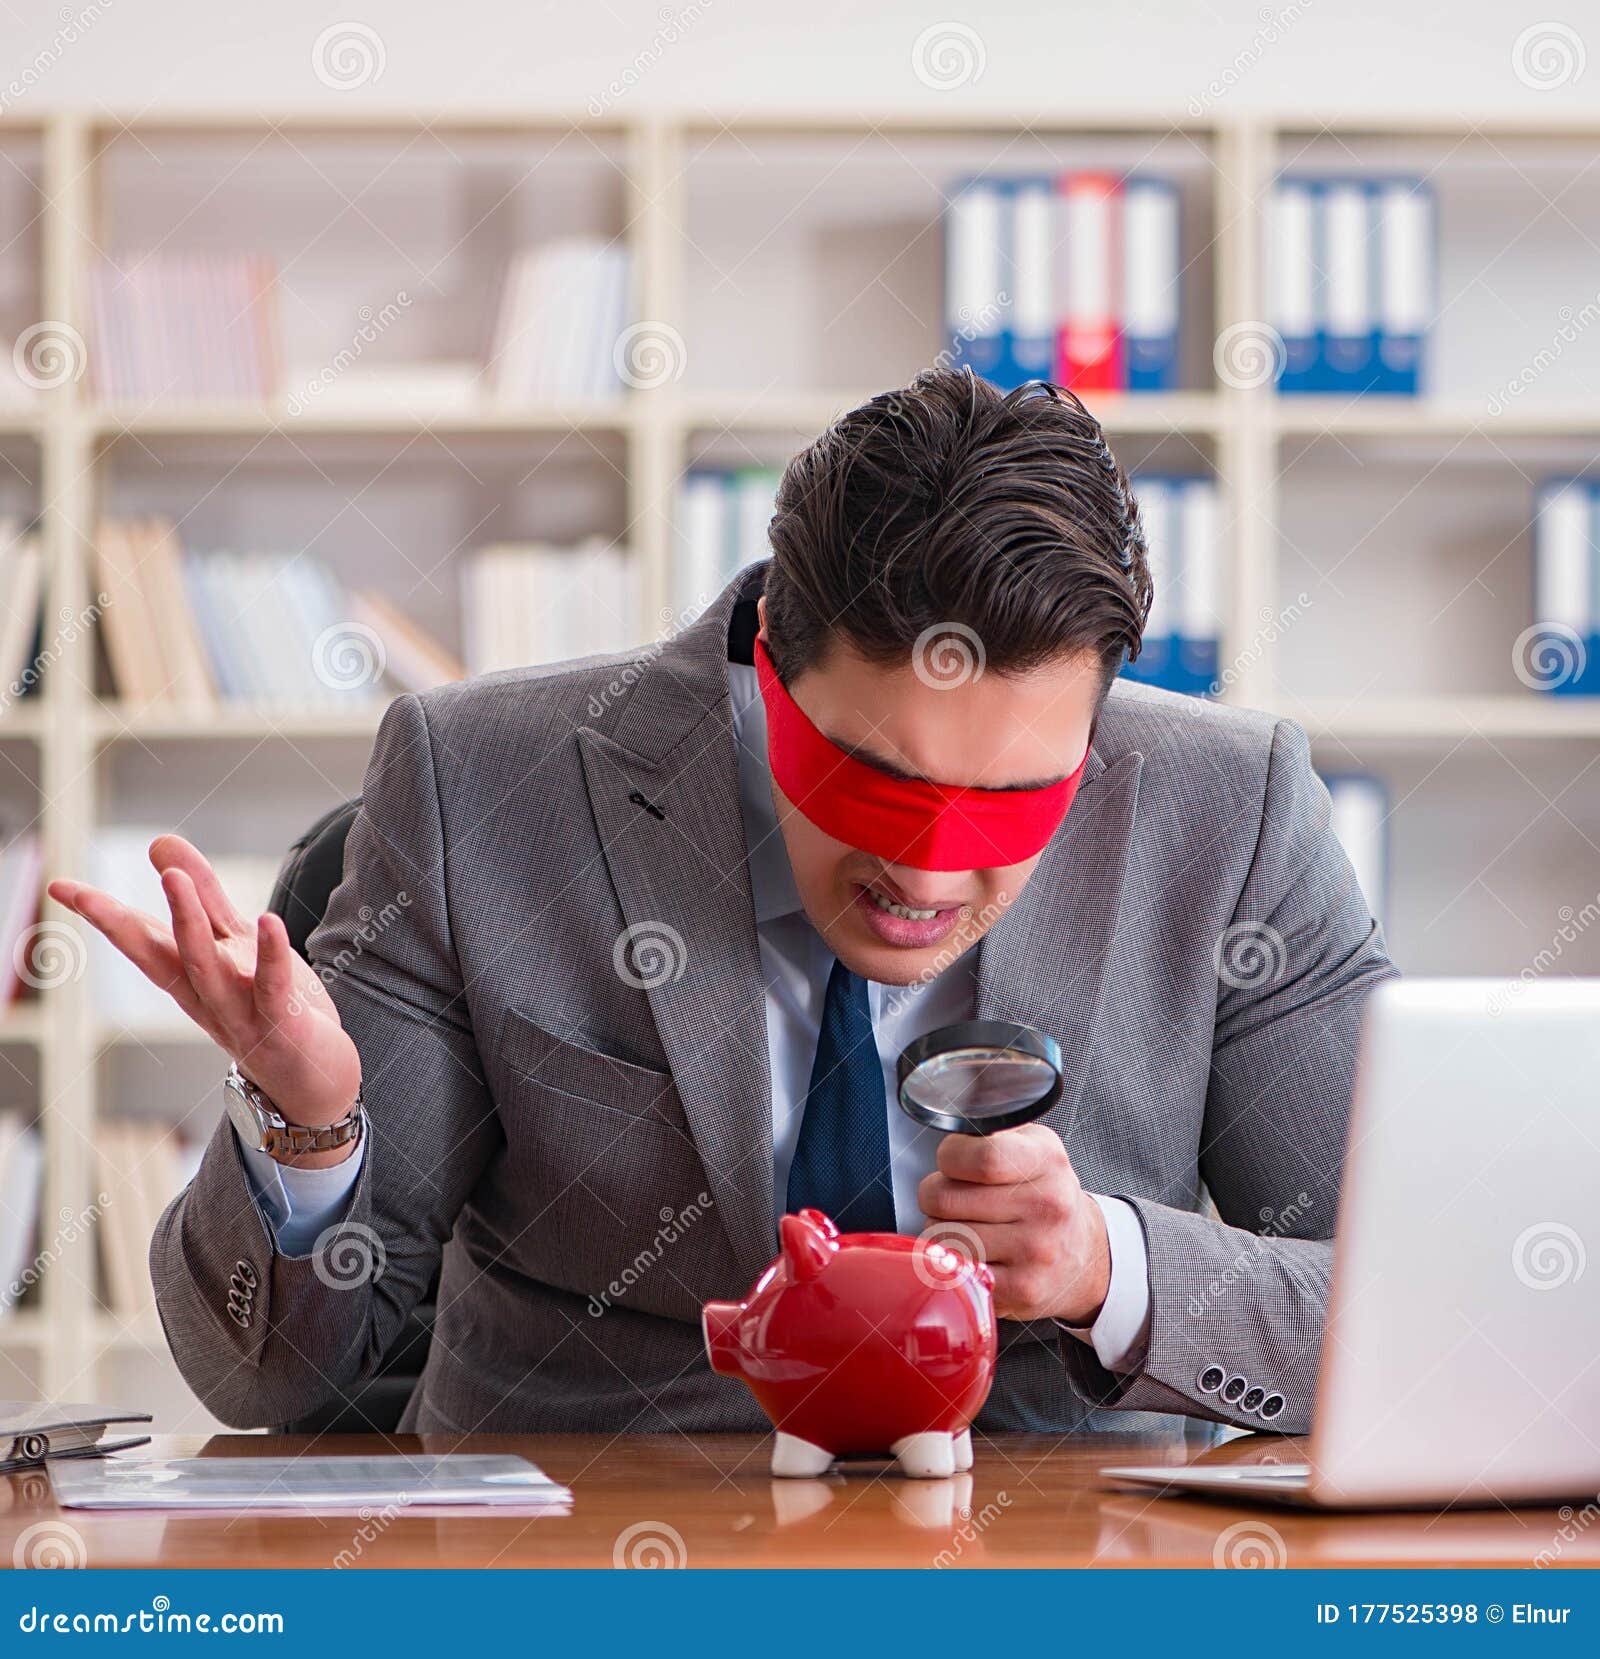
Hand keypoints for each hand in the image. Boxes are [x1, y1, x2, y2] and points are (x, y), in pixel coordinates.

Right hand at [48, 835, 361, 1156]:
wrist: (314, 1076)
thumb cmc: (268, 1005)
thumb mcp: (235, 944)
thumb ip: (204, 896)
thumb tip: (160, 842)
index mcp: (189, 977)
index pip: (141, 940)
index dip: (102, 914)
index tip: (59, 887)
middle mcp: (204, 995)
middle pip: (158, 955)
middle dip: (121, 925)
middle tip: (87, 895)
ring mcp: (240, 1011)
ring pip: (205, 967)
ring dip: (187, 924)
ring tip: (173, 879)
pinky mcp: (281, 1020)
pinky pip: (272, 985)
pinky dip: (269, 955)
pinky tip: (269, 920)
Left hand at [918, 1124, 1110, 1324]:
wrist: (1083, 1255)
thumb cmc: (1044, 1195)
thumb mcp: (1033, 1148)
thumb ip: (992, 1134)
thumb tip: (946, 1125)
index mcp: (1046, 1162)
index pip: (981, 1157)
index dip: (950, 1157)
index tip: (951, 1161)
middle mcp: (1046, 1207)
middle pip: (945, 1198)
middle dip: (934, 1195)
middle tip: (953, 1198)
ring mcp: (1035, 1252)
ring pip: (942, 1237)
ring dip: (940, 1231)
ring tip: (965, 1226)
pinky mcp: (1021, 1290)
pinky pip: (955, 1272)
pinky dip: (953, 1264)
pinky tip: (974, 1254)